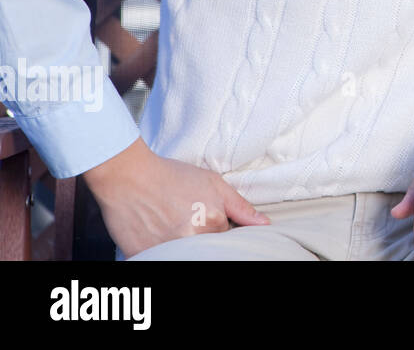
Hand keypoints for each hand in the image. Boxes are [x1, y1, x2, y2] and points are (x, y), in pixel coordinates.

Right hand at [83, 137, 270, 257]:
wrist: (128, 175)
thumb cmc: (171, 176)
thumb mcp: (213, 183)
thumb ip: (240, 207)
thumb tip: (265, 224)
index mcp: (213, 222)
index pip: (225, 236)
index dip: (214, 224)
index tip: (199, 213)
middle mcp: (192, 238)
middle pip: (206, 246)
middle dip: (198, 234)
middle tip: (181, 216)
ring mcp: (166, 249)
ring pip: (185, 253)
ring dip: (179, 242)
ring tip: (168, 222)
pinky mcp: (143, 256)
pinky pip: (159, 258)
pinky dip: (159, 250)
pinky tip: (154, 231)